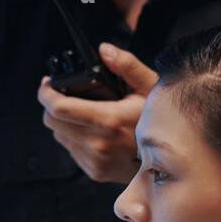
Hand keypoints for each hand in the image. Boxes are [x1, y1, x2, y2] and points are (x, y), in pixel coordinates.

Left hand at [37, 42, 159, 183]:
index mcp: (109, 121)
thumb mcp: (151, 88)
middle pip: (52, 122)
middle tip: (63, 94)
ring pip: (59, 136)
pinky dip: (75, 137)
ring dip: (64, 122)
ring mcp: (96, 161)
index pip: (59, 108)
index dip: (46, 93)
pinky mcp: (95, 171)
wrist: (174, 159)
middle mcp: (99, 144)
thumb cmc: (162, 121)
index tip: (47, 84)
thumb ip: (127, 66)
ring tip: (83, 112)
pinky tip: (92, 130)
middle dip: (53, 105)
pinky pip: (71, 150)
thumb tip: (104, 50)